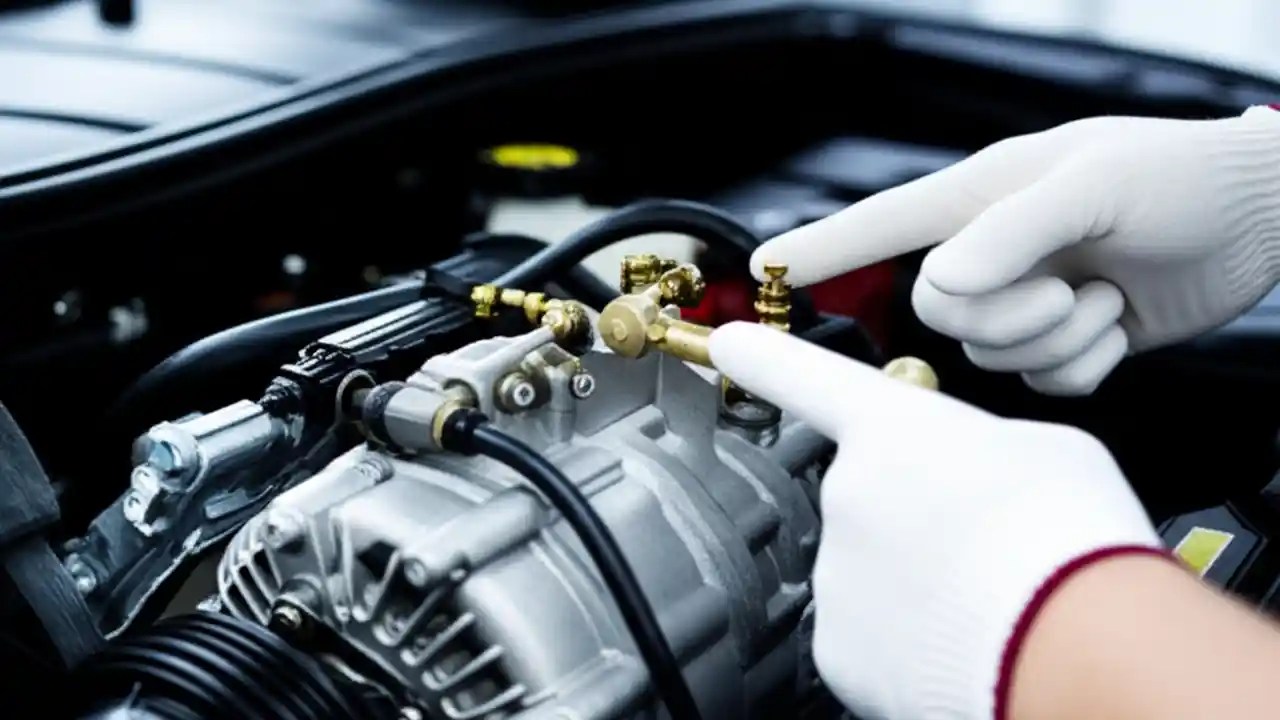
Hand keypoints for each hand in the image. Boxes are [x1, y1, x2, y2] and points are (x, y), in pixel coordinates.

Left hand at [709, 322, 1160, 719]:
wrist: (1068, 646)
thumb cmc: (1069, 537)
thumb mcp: (1049, 452)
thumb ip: (987, 451)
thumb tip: (977, 477)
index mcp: (894, 429)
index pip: (810, 378)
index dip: (766, 357)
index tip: (724, 340)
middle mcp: (847, 492)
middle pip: (873, 500)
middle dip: (917, 521)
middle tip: (988, 547)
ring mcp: (836, 571)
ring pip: (873, 574)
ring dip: (918, 584)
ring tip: (987, 602)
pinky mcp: (836, 647)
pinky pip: (867, 637)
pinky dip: (906, 644)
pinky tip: (958, 644)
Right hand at [755, 108, 1279, 394]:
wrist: (1260, 222)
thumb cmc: (1181, 176)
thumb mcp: (1093, 185)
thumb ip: (1010, 232)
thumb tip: (942, 284)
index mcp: (983, 198)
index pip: (880, 225)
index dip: (821, 249)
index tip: (763, 270)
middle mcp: (993, 251)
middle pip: (938, 313)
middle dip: (1006, 316)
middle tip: (1065, 287)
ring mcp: (1026, 300)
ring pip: (991, 356)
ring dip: (1059, 337)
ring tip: (1103, 293)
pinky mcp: (1061, 343)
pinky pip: (1040, 384)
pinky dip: (1085, 363)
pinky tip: (1117, 320)